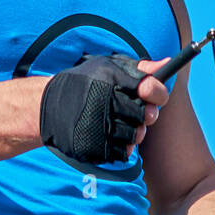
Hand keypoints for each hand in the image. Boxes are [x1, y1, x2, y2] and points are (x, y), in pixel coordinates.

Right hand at [39, 52, 169, 163]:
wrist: (47, 106)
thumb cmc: (84, 83)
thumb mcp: (108, 67)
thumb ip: (138, 68)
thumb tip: (167, 63)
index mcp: (110, 79)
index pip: (149, 88)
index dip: (156, 92)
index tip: (152, 94)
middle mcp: (105, 102)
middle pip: (145, 115)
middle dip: (146, 114)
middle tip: (139, 112)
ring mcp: (98, 126)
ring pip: (136, 135)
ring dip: (134, 132)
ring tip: (121, 123)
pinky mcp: (93, 146)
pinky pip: (122, 152)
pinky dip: (121, 146)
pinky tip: (111, 135)